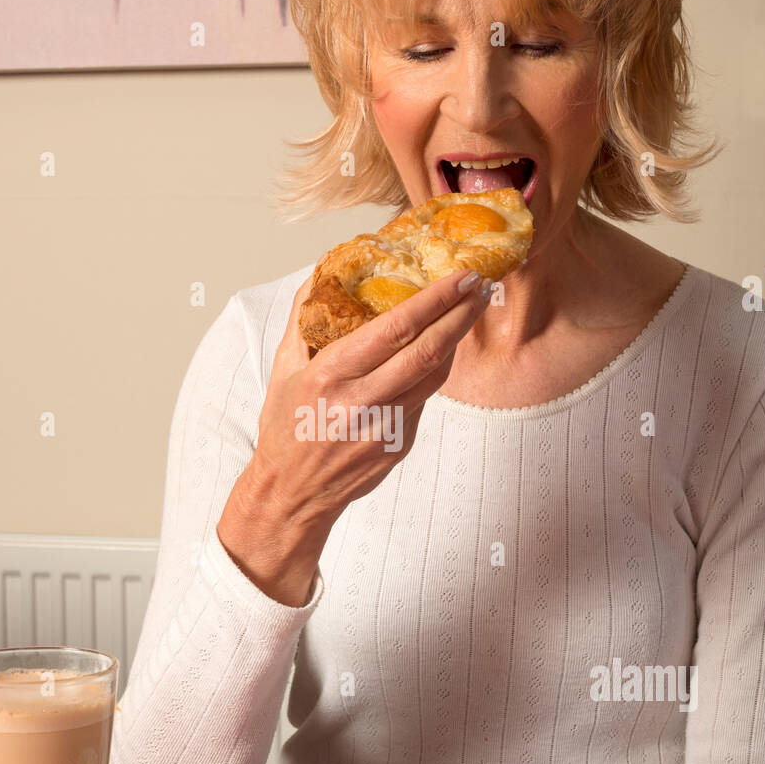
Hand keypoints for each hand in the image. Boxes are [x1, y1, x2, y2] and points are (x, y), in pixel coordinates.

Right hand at [243, 267, 492, 526]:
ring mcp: (385, 428)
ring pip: (435, 376)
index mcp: (330, 376)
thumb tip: (324, 269)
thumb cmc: (284, 427)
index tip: (459, 277)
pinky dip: (437, 370)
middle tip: (481, 285)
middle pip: (427, 350)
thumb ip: (304, 316)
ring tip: (470, 309)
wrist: (292, 494)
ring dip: (457, 340)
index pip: (394, 330)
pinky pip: (425, 399)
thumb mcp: (283, 368)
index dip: (434, 301)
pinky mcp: (400, 446)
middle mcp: (361, 403)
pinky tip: (444, 348)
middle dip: (460, 313)